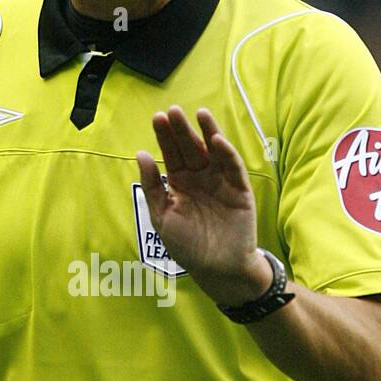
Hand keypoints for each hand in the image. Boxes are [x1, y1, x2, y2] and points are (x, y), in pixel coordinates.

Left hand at [136, 106, 272, 304]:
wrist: (217, 269)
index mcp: (180, 185)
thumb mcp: (162, 217)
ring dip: (206, 132)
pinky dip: (226, 153)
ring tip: (198, 113)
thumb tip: (140, 153)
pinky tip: (215, 139)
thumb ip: (152, 186)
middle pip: (190, 149)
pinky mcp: (240, 189)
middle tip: (172, 111)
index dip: (165, 137)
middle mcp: (200, 179)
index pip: (171, 155)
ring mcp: (221, 182)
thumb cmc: (188, 247)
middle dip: (182, 130)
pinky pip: (233, 167)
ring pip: (213, 152)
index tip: (157, 118)